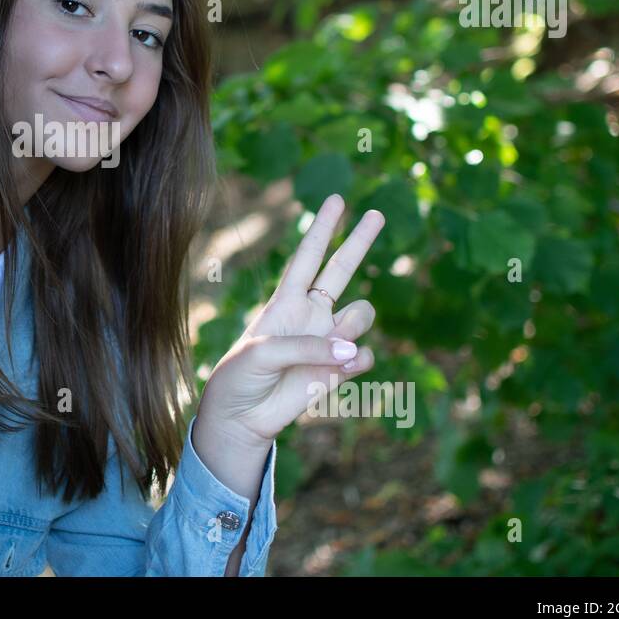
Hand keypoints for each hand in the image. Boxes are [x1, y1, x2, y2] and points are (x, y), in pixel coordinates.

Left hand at [197, 194, 386, 449]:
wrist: (242, 418)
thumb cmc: (240, 377)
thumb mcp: (260, 353)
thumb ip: (305, 346)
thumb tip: (351, 350)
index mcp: (286, 301)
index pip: (308, 257)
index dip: (322, 229)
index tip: (338, 200)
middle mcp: (312, 314)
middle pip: (341, 269)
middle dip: (359, 241)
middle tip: (377, 213)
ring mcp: (329, 340)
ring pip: (362, 313)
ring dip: (353, 324)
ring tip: (331, 347)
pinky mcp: (340, 370)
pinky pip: (364, 355)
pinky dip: (356, 360)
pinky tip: (339, 370)